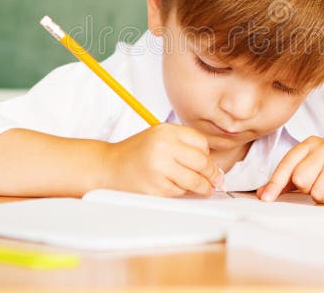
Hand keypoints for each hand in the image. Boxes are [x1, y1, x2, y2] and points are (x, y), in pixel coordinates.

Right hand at [102, 123, 223, 196]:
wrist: (108, 166)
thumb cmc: (135, 153)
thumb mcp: (159, 137)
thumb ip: (183, 145)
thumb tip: (213, 164)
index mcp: (166, 131)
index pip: (201, 143)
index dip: (208, 155)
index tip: (210, 164)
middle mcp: (164, 146)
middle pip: (202, 161)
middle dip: (211, 173)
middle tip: (215, 180)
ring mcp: (160, 167)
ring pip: (195, 180)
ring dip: (204, 187)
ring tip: (205, 189)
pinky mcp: (156, 186)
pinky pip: (181, 191)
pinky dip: (184, 193)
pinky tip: (181, 189)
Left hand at [257, 136, 323, 204]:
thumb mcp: (310, 170)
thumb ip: (286, 181)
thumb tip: (263, 193)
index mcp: (310, 144)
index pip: (287, 165)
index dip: (275, 184)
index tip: (265, 198)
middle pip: (301, 180)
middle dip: (309, 189)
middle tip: (321, 184)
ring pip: (318, 192)